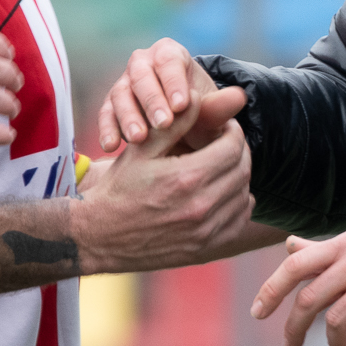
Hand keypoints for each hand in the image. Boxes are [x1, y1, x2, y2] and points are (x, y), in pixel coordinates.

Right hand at [73, 84, 257, 272]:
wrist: (100, 236)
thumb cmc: (118, 189)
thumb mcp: (140, 150)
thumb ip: (172, 124)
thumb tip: (196, 96)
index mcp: (186, 177)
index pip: (233, 147)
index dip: (232, 132)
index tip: (224, 128)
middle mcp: (200, 206)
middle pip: (242, 169)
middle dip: (238, 151)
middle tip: (225, 144)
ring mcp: (205, 231)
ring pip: (244, 195)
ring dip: (239, 176)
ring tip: (222, 166)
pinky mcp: (206, 248)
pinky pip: (239, 220)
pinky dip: (238, 203)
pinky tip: (222, 193)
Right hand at [98, 37, 221, 148]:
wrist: (182, 134)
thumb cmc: (198, 118)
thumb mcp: (210, 116)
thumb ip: (219, 107)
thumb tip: (239, 97)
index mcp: (170, 55)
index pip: (169, 62)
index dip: (174, 82)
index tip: (182, 106)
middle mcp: (143, 64)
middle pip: (141, 75)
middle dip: (152, 100)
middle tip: (163, 124)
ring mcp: (124, 84)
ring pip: (120, 94)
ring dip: (128, 116)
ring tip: (139, 139)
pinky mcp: (111, 105)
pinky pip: (105, 114)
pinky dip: (108, 129)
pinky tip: (112, 146)